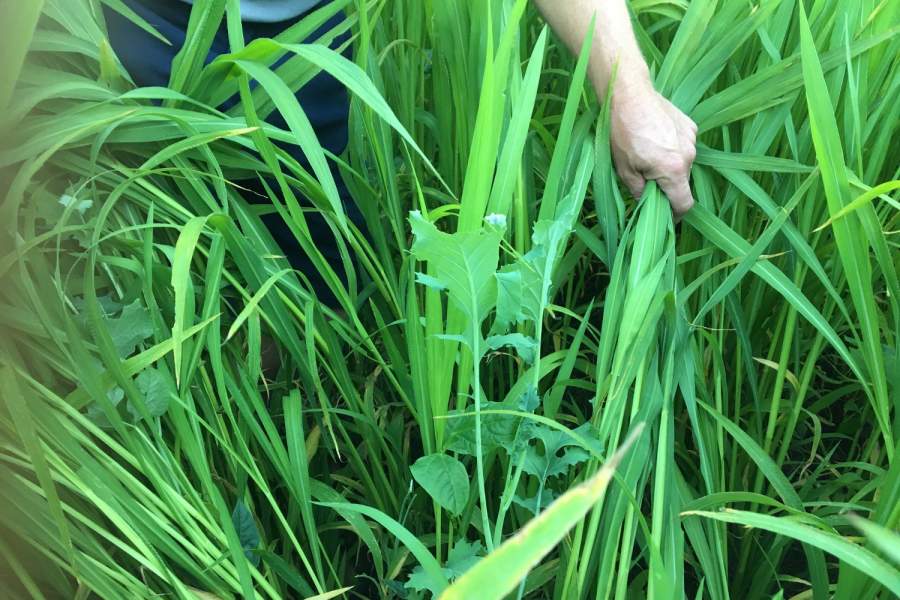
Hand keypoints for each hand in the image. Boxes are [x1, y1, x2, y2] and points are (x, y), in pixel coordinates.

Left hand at [610, 86, 697, 217]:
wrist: (629, 95)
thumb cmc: (623, 133)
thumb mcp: (624, 169)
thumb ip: (638, 191)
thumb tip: (645, 201)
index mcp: (674, 170)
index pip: (684, 204)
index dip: (676, 216)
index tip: (666, 218)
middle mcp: (688, 156)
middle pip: (682, 183)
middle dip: (667, 187)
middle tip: (646, 182)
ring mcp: (692, 139)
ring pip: (683, 164)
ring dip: (669, 167)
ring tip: (647, 155)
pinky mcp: (690, 126)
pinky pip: (683, 146)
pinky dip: (672, 150)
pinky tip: (654, 140)